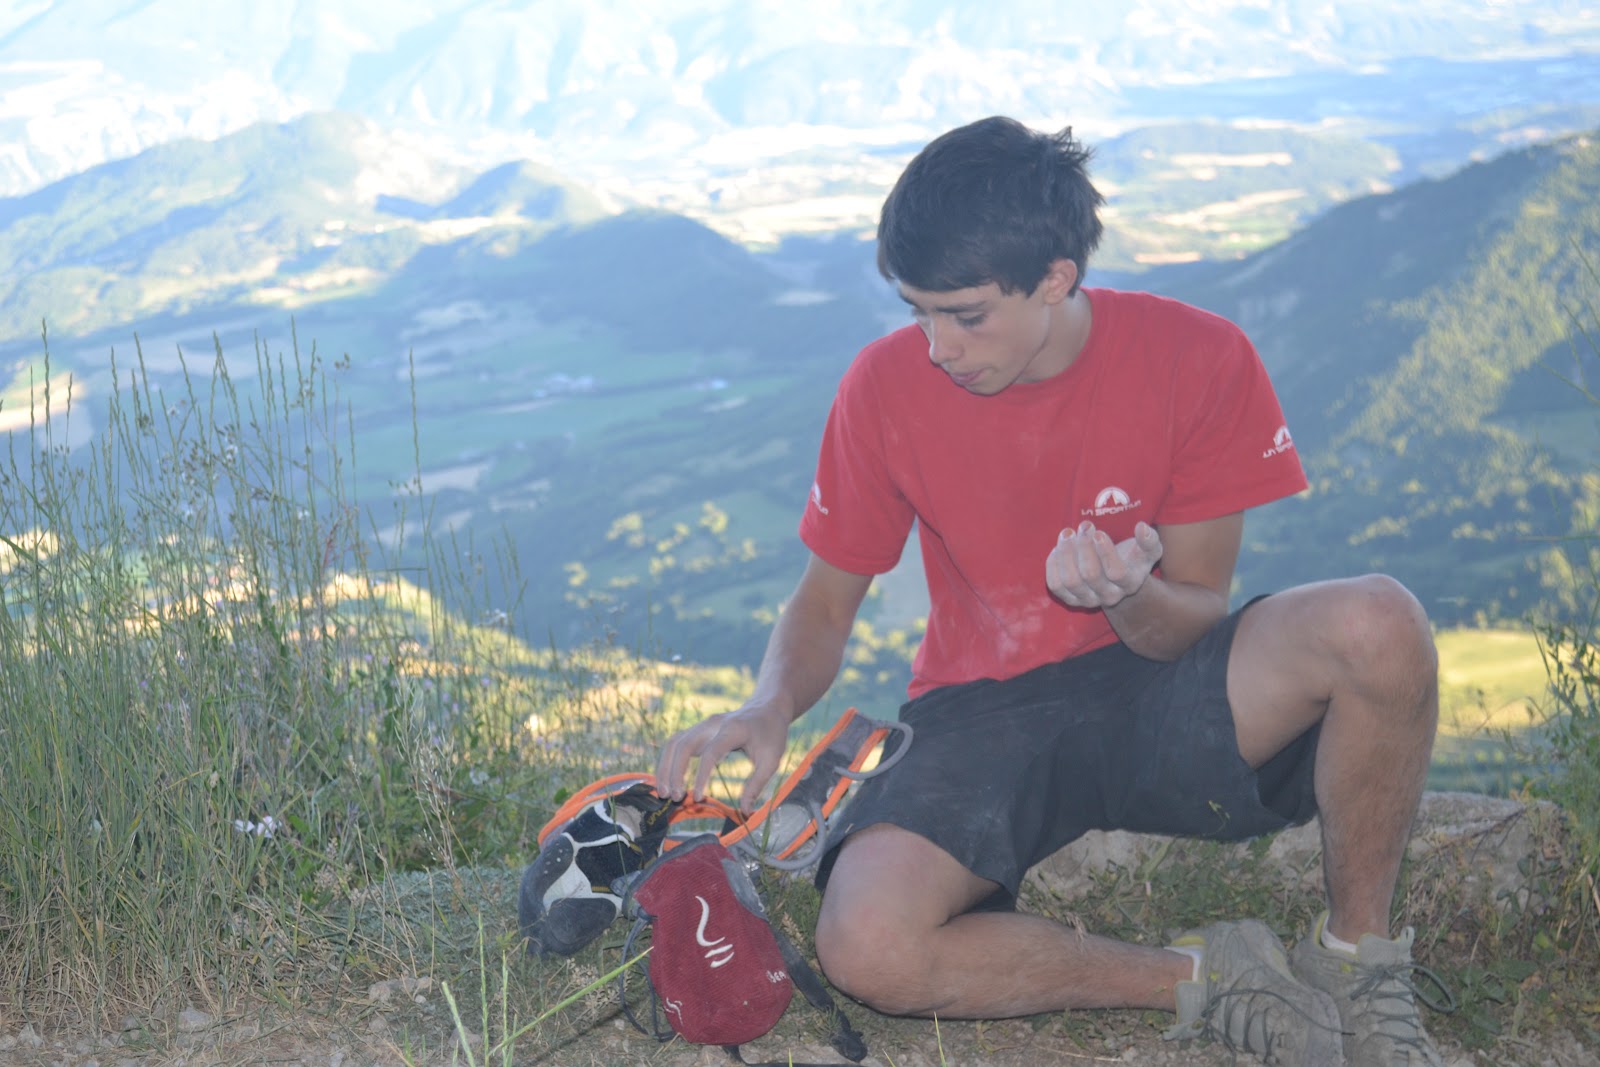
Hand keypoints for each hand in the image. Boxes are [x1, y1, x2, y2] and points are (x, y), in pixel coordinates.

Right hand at [654, 702, 792, 814]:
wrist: (767, 708)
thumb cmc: (771, 734)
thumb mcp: (771, 760)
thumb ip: (756, 785)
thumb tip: (744, 812)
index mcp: (733, 730)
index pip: (710, 753)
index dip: (701, 776)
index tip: (698, 798)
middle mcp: (713, 725)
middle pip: (683, 744)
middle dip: (674, 772)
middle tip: (674, 798)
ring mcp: (702, 725)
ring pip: (674, 743)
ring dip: (665, 767)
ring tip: (663, 793)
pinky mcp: (698, 730)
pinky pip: (676, 744)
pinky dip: (668, 762)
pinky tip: (666, 781)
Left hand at [1046, 520, 1163, 608]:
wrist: (1116, 574)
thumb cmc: (1132, 557)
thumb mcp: (1147, 548)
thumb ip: (1149, 539)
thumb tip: (1141, 528)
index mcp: (1130, 584)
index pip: (1117, 573)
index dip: (1105, 552)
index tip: (1098, 532)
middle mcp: (1109, 597)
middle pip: (1090, 575)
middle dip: (1083, 546)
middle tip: (1083, 526)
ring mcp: (1088, 600)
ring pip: (1070, 580)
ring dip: (1065, 553)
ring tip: (1068, 533)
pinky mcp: (1069, 599)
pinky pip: (1055, 584)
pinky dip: (1054, 564)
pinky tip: (1059, 549)